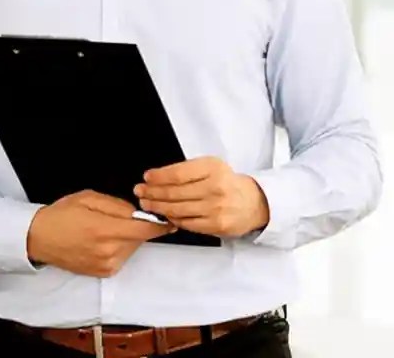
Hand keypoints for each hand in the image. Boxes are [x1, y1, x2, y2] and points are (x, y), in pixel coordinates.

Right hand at [27, 190, 175, 277]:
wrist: (38, 238)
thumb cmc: (61, 214)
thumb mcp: (89, 197)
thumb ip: (118, 205)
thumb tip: (139, 212)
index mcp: (106, 230)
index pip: (146, 230)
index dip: (161, 224)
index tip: (170, 219)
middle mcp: (109, 251)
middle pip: (140, 238)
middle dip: (138, 226)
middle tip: (121, 216)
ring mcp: (107, 265)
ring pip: (132, 248)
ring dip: (128, 237)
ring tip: (106, 228)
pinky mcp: (104, 273)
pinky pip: (123, 257)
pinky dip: (119, 247)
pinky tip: (101, 240)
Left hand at [135, 157, 269, 237]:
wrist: (253, 202)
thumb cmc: (227, 183)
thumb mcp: (211, 167)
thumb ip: (188, 171)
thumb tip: (157, 178)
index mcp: (213, 168)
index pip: (178, 174)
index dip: (158, 177)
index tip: (146, 177)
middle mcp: (215, 187)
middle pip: (174, 193)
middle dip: (152, 192)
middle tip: (140, 192)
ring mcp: (216, 208)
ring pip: (177, 209)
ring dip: (157, 207)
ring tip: (146, 204)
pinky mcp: (216, 225)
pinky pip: (186, 223)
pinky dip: (171, 219)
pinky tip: (164, 215)